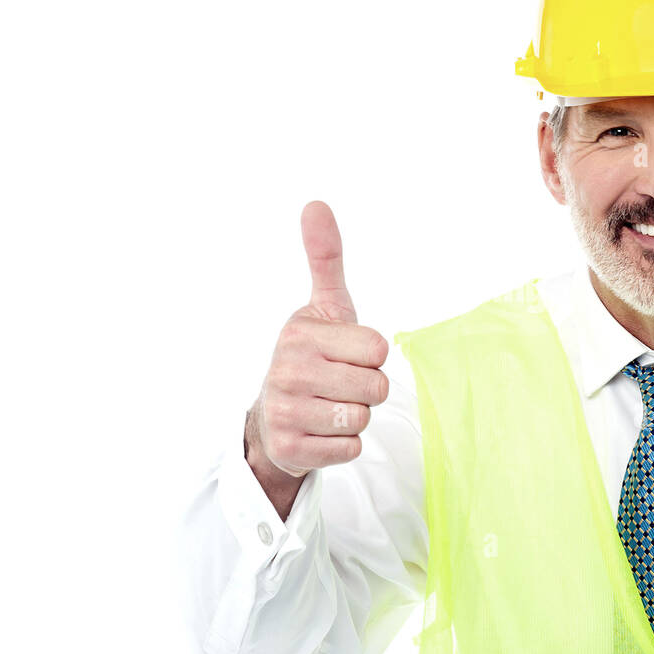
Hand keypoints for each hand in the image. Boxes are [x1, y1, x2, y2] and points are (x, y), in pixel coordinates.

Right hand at [248, 201, 389, 484]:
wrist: (275, 419)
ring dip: (355, 417)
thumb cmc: (312, 357)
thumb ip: (325, 258)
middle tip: (338, 384)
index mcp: (300, 334)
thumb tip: (316, 204)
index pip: (378, 347)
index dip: (370, 355)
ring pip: (364, 418)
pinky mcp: (291, 449)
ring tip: (329, 407)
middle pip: (375, 386)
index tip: (344, 354)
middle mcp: (287, 371)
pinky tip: (321, 432)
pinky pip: (351, 448)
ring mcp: (286, 412)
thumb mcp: (323, 307)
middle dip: (366, 389)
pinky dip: (344, 445)